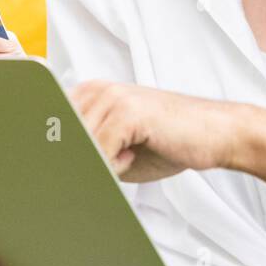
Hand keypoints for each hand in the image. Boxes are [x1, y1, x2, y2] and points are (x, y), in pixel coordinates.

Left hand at [69, 80, 237, 182]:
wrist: (214, 134)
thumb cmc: (168, 142)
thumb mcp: (117, 151)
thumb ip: (88, 155)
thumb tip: (56, 174)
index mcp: (90, 94)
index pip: (51, 124)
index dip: (54, 149)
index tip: (58, 169)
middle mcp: (96, 90)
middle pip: (61, 137)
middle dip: (76, 160)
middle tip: (108, 165)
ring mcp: (110, 98)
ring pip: (79, 146)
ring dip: (98, 164)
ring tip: (127, 156)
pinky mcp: (127, 112)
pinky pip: (99, 152)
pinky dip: (112, 167)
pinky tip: (132, 157)